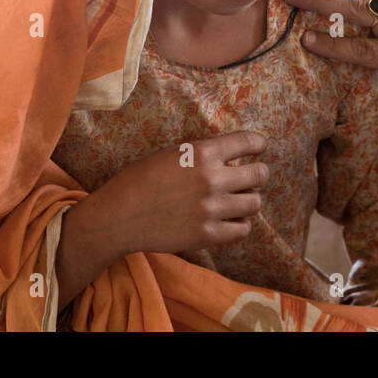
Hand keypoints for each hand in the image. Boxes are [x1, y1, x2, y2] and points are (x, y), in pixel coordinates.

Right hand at [97, 131, 268, 256]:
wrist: (117, 217)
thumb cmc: (140, 180)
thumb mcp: (171, 154)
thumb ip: (202, 153)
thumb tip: (231, 155)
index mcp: (202, 153)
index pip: (248, 142)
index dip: (258, 144)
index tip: (260, 148)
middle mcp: (211, 179)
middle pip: (259, 174)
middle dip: (257, 173)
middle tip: (249, 177)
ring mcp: (211, 209)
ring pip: (255, 203)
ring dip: (248, 200)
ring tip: (237, 200)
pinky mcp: (207, 235)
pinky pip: (243, 229)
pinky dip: (240, 224)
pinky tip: (229, 220)